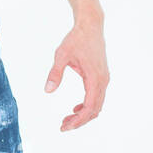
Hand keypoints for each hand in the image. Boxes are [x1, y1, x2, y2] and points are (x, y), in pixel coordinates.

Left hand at [44, 16, 108, 131]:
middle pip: (94, 110)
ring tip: (66, 120)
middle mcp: (103, 81)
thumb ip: (55, 73)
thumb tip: (48, 90)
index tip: (65, 127)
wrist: (90, 26)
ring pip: (97, 105)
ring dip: (83, 115)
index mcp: (95, 78)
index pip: (89, 107)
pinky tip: (74, 108)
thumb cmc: (76, 39)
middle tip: (62, 126)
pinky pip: (97, 97)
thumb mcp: (61, 55)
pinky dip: (87, 106)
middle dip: (79, 121)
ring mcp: (104, 79)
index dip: (78, 120)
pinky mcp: (101, 76)